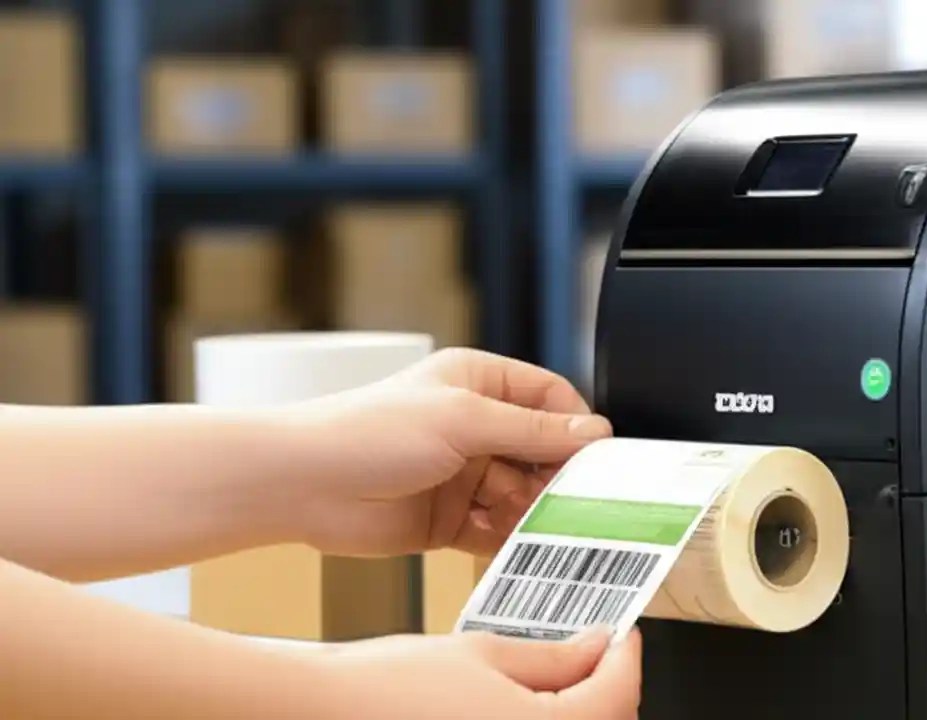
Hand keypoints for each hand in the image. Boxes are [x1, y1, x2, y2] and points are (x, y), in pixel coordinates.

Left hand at [285, 348, 611, 557]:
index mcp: (478, 382)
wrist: (302, 484)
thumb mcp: (462, 419)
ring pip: (523, 494)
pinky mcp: (450, 518)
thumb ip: (531, 429)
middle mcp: (474, 426)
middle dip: (557, 475)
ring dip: (533, 511)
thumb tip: (590, 431)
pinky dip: (510, 539)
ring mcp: (463, 474)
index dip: (575, 425)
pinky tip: (518, 545)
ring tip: (536, 523)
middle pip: (541, 451)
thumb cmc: (364, 432)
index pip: (549, 398)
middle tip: (576, 498)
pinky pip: (497, 530)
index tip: (598, 456)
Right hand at [311, 627, 641, 719]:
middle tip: (590, 653)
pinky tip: (521, 709)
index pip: (616, 696)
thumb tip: (599, 646)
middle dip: (604, 689)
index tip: (621, 636)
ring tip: (553, 680)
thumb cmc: (388, 687)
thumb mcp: (483, 652)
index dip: (625, 658)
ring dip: (574, 712)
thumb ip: (554, 655)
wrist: (321, 713)